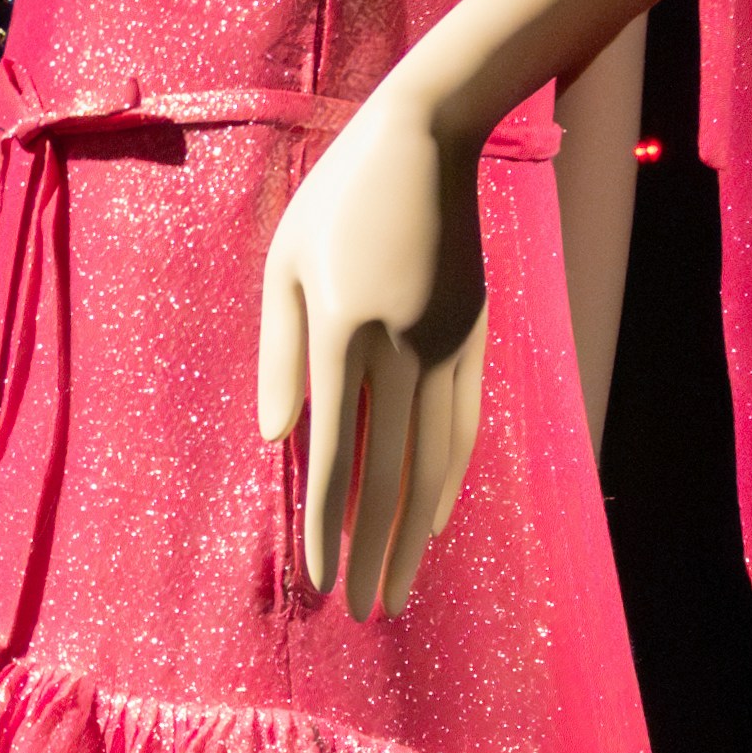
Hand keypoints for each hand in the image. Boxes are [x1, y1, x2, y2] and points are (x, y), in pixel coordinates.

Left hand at [254, 81, 488, 617]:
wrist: (427, 138)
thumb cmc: (336, 198)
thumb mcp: (285, 264)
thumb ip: (279, 353)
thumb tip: (277, 442)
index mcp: (343, 329)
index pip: (332, 452)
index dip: (326, 525)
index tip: (320, 579)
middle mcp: (400, 347)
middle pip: (389, 475)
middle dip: (374, 552)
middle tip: (365, 614)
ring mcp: (446, 346)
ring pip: (434, 462)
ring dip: (415, 535)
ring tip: (401, 587)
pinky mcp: (474, 339)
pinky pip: (464, 427)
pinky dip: (449, 481)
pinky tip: (434, 520)